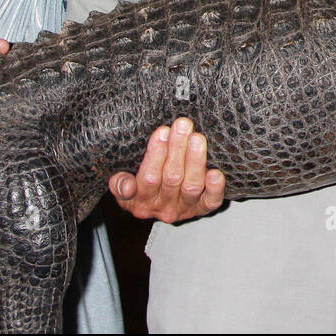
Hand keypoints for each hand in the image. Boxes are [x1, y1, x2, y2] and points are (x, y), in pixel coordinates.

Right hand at [108, 118, 225, 222]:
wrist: (159, 206)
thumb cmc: (141, 184)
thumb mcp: (124, 183)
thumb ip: (120, 182)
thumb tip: (125, 185)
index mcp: (139, 201)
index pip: (148, 178)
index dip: (156, 155)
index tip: (162, 131)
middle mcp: (161, 208)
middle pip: (171, 178)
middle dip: (178, 148)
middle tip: (183, 125)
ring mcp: (183, 209)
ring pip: (191, 186)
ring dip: (195, 161)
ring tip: (197, 138)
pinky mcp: (202, 209)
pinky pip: (210, 201)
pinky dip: (215, 188)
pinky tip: (215, 173)